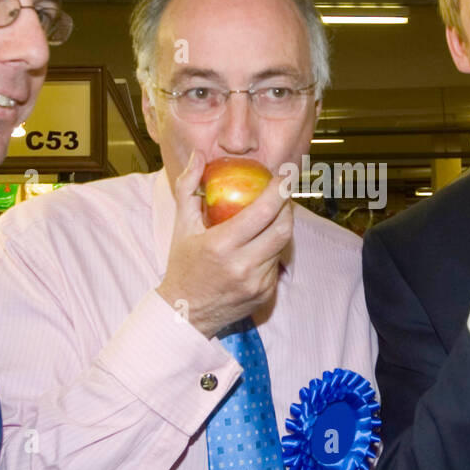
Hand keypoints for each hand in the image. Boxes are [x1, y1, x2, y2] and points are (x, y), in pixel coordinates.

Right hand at [156, 152, 293, 337]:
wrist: (185, 313)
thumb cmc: (183, 265)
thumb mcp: (180, 226)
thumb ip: (188, 187)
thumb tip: (198, 156)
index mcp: (220, 245)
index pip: (262, 212)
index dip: (279, 190)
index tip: (285, 176)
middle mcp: (242, 265)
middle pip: (283, 229)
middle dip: (288, 207)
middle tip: (284, 194)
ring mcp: (256, 283)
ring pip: (282, 246)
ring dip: (281, 227)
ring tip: (273, 216)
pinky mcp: (264, 294)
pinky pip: (277, 264)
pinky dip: (273, 250)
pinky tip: (262, 244)